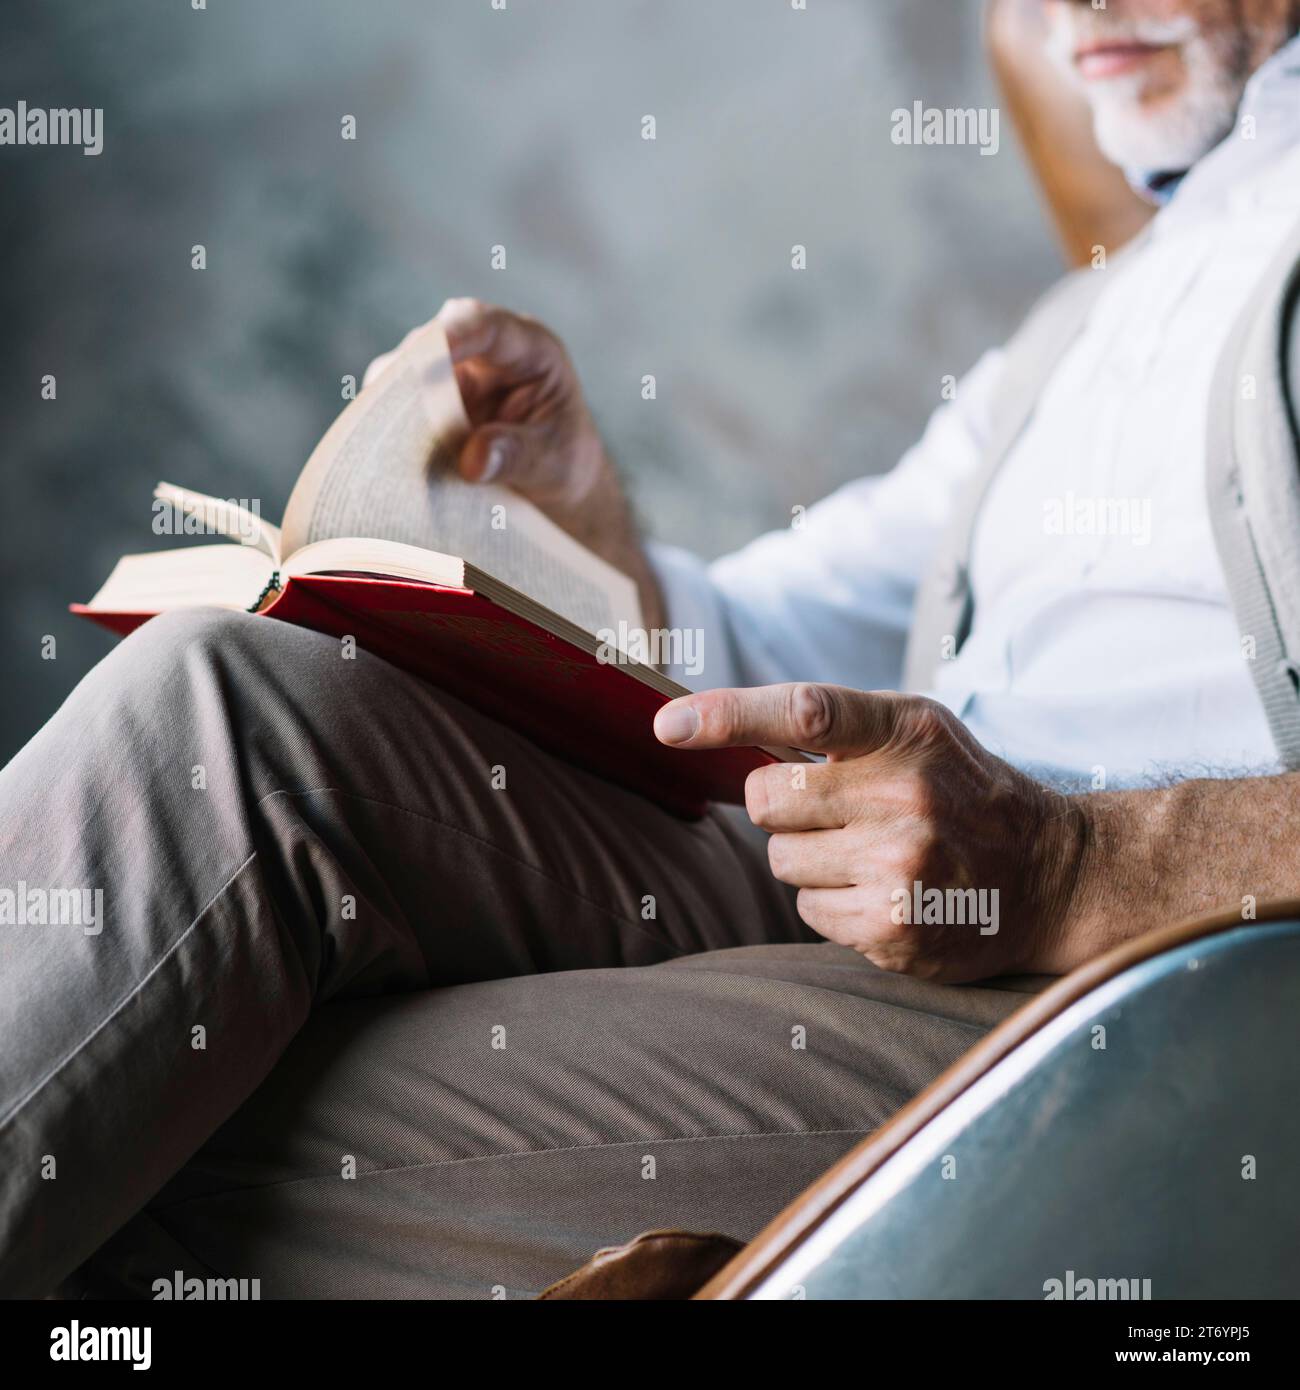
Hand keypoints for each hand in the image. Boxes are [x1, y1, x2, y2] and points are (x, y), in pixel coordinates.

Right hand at [367, 299, 664, 627]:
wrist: (552, 485)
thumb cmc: (565, 464)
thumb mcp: (554, 463)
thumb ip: (518, 456)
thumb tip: (472, 461)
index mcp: (528, 349)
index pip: (489, 327)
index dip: (459, 332)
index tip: (438, 346)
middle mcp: (481, 353)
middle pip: (432, 347)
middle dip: (411, 377)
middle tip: (393, 413)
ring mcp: (447, 377)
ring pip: (402, 378)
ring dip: (391, 410)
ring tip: (387, 448)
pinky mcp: (424, 405)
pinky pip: (393, 410)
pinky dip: (386, 431)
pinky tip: (382, 459)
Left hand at [654, 683, 1089, 981]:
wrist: (1051, 873)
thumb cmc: (959, 787)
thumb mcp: (915, 732)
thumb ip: (834, 727)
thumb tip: (713, 732)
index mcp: (906, 732)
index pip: (803, 713)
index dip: (727, 715)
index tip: (668, 725)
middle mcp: (907, 797)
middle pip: (766, 801)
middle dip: (781, 806)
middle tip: (834, 809)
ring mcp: (902, 869)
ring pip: (781, 861)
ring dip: (809, 857)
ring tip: (875, 852)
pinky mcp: (895, 929)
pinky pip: (808, 910)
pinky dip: (832, 902)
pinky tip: (884, 892)